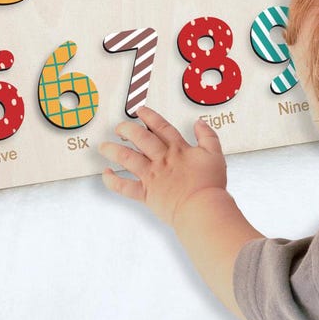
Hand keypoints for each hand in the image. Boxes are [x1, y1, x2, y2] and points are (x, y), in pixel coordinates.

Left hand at [99, 106, 226, 227]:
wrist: (203, 208)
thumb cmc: (210, 185)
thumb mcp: (215, 155)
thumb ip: (208, 136)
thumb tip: (200, 122)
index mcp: (178, 149)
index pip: (160, 127)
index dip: (149, 116)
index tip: (139, 111)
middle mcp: (161, 159)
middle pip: (139, 137)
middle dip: (126, 129)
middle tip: (119, 128)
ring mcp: (151, 175)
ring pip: (126, 158)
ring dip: (112, 150)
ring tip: (103, 146)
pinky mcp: (146, 193)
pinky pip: (124, 186)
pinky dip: (112, 181)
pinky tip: (106, 174)